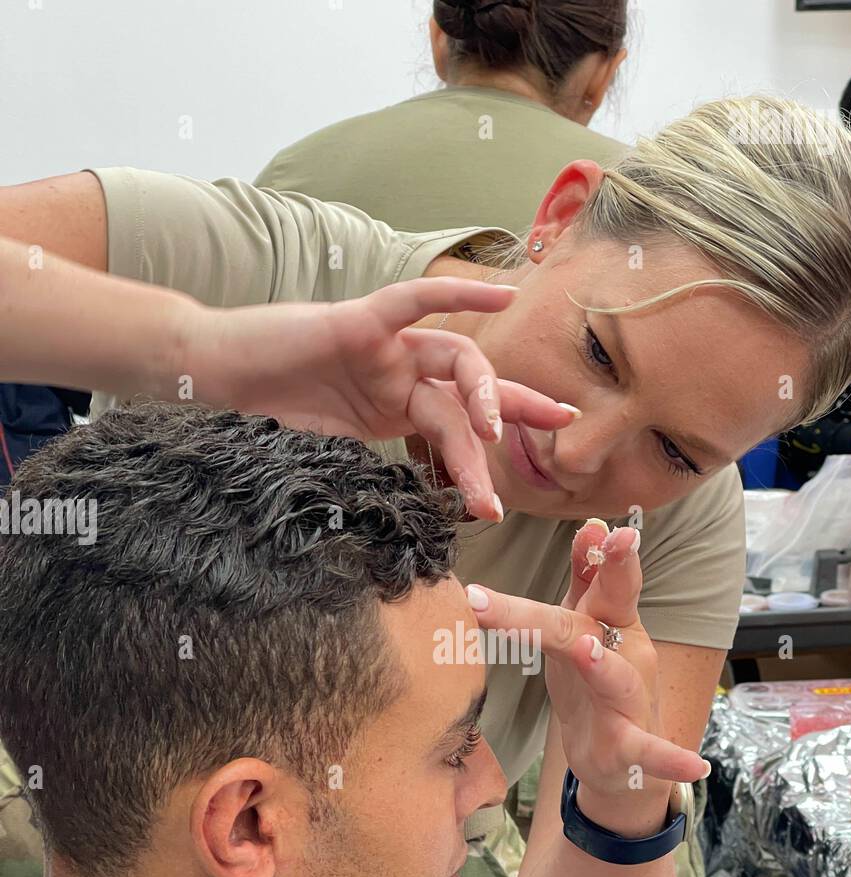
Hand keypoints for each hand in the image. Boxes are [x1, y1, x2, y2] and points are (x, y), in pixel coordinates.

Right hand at [180, 279, 577, 520]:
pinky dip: (458, 295)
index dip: (484, 460)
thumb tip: (403, 529)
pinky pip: (415, 301)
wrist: (210, 382)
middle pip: (472, 392)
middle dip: (519, 414)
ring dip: (484, 391)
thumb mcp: (328, 462)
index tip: (505, 503)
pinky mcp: (360, 321)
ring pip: (454, 359)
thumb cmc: (260, 422)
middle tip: (562, 437)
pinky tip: (503, 293)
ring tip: (496, 430)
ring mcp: (383, 348)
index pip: (455, 430)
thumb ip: (370, 478)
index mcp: (393, 410)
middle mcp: (398, 376)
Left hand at [467, 522, 707, 835]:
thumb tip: (591, 526)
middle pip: (585, 623)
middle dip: (550, 605)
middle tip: (523, 583)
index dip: (605, 555)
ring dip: (603, 665)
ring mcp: (629, 700)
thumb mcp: (584, 627)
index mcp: (610, 623)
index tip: (596, 528)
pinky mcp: (630, 744)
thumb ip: (589, 578)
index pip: (606, 581)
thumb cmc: (592, 686)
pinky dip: (671, 759)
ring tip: (586, 651)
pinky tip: (694, 766)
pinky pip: (651, 751)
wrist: (619, 759)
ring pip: (615, 678)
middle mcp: (626, 655)